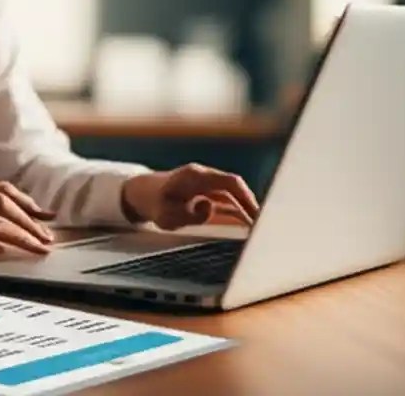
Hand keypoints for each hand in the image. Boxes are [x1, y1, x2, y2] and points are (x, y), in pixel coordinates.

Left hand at [121, 163, 260, 230]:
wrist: (142, 194)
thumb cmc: (154, 205)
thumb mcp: (166, 215)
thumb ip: (189, 214)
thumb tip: (210, 207)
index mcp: (196, 176)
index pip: (230, 182)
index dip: (247, 197)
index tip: (258, 213)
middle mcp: (204, 176)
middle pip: (235, 188)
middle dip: (250, 205)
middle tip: (263, 225)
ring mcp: (206, 184)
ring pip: (232, 195)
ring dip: (244, 210)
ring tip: (257, 229)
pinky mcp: (206, 193)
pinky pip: (226, 201)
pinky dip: (236, 212)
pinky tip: (245, 225)